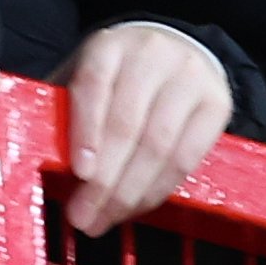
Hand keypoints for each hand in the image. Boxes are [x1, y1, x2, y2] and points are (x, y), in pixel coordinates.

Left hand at [60, 24, 233, 235]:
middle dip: (104, 181)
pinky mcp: (216, 104)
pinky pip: (186, 158)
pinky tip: (137, 205)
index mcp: (109, 46)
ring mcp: (189, 78)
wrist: (176, 51)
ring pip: (158, 146)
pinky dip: (158, 189)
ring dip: (129, 193)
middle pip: (127, 125)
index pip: (94, 86)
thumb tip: (49, 166)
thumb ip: (67, 113)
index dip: (86, 131)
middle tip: (84, 216)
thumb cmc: (120, 77)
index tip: (80, 172)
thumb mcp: (88, 79)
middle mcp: (152, 55)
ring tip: (106, 218)